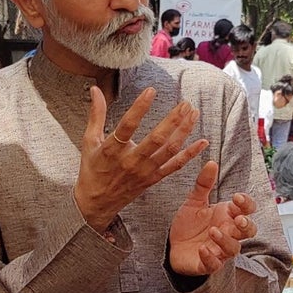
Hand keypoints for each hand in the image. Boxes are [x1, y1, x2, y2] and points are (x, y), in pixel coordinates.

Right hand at [75, 86, 207, 231]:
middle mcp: (130, 161)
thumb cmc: (92, 170)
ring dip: (184, 132)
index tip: (151, 91)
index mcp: (112, 149)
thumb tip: (95, 89)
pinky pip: (175, 166)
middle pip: (156, 139)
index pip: (128, 126)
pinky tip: (202, 142)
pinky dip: (190, 154)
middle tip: (185, 104)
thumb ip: (96, 114)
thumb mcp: (90, 141)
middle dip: (173, 120)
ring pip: (169, 150)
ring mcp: (144, 171)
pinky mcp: (153, 179)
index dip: (140, 107)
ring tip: (194, 114)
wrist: (96, 203)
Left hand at [167, 161, 255, 275]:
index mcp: (227, 215)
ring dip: (226, 240)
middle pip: (249, 231)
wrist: (172, 245)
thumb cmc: (189, 224)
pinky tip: (202, 249)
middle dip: (246, 225)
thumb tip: (211, 163)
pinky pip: (214, 264)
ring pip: (233, 249)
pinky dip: (210, 258)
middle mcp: (228, 233)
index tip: (236, 198)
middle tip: (236, 219)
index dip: (247, 204)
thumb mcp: (194, 201)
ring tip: (213, 231)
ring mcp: (219, 250)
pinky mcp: (207, 264)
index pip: (247, 209)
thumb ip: (203, 184)